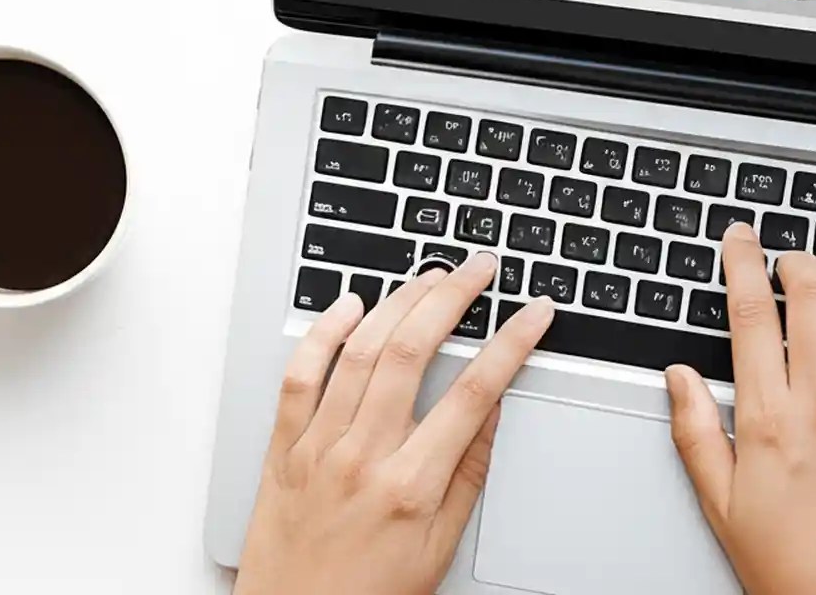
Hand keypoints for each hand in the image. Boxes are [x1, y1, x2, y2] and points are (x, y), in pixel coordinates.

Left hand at [234, 254, 554, 594]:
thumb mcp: (439, 546)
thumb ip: (468, 473)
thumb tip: (490, 410)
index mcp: (410, 485)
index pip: (473, 393)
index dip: (510, 343)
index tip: (533, 313)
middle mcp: (362, 456)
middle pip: (411, 352)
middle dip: (452, 296)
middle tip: (479, 268)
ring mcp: (317, 446)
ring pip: (358, 351)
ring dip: (397, 302)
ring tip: (428, 276)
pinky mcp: (282, 446)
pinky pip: (299, 375)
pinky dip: (321, 333)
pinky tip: (347, 306)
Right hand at [665, 191, 815, 594]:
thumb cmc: (786, 558)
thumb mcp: (718, 497)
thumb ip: (693, 429)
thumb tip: (676, 374)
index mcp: (768, 417)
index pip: (750, 315)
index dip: (742, 265)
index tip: (739, 238)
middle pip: (809, 298)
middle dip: (794, 253)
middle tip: (785, 238)